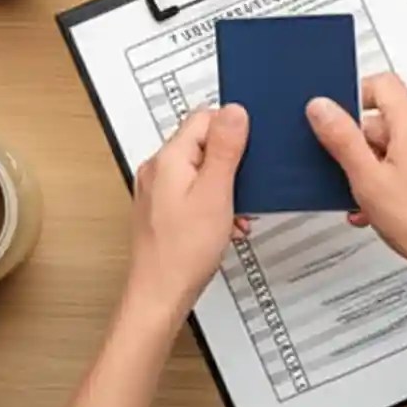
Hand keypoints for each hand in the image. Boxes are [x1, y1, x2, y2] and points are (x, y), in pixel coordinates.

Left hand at [126, 105, 248, 317]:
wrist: (160, 295)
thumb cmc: (183, 252)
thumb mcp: (216, 193)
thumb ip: (225, 148)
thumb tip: (234, 110)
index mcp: (168, 159)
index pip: (203, 118)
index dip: (232, 129)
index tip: (249, 150)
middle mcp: (157, 170)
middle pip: (202, 143)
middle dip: (230, 162)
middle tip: (245, 184)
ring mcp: (157, 190)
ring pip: (200, 170)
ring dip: (225, 185)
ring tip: (236, 210)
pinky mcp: (162, 209)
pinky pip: (193, 191)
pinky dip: (213, 202)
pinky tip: (226, 224)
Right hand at [305, 73, 406, 283]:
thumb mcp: (367, 180)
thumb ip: (341, 138)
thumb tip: (321, 107)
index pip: (381, 84)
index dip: (353, 96)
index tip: (335, 120)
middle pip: (385, 118)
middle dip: (359, 144)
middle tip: (346, 171)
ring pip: (396, 143)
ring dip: (373, 166)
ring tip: (364, 197)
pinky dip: (391, 176)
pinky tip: (379, 206)